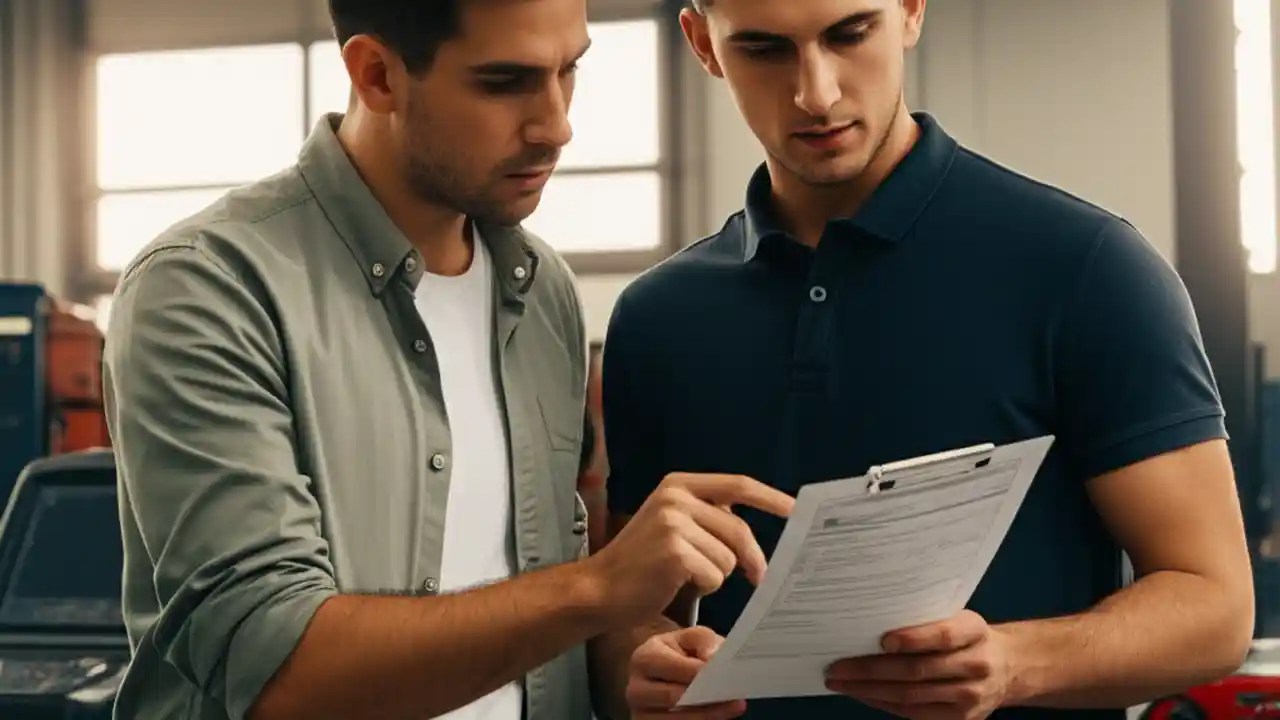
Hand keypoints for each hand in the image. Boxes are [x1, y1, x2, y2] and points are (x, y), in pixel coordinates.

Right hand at [585, 472, 793, 623]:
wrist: (600, 588)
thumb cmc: (641, 564)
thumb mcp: (672, 525)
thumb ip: (708, 518)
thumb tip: (754, 537)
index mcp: (678, 484)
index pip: (738, 485)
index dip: (772, 498)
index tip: (798, 510)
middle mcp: (676, 497)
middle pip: (739, 529)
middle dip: (752, 558)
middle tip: (758, 578)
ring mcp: (674, 523)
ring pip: (729, 557)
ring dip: (717, 574)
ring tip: (686, 575)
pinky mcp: (675, 552)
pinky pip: (714, 575)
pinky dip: (704, 587)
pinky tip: (677, 584)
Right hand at [627, 627, 746, 718]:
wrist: (663, 671)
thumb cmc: (679, 652)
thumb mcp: (691, 638)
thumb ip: (704, 641)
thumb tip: (712, 659)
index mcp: (644, 658)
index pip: (671, 666)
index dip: (697, 672)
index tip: (722, 674)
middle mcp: (636, 689)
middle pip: (671, 698)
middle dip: (704, 696)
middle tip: (734, 694)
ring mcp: (641, 714)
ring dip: (708, 715)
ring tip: (735, 706)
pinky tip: (720, 715)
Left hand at [824, 611, 1012, 719]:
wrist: (1008, 666)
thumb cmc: (968, 636)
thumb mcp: (958, 618)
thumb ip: (926, 620)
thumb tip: (870, 621)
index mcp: (974, 631)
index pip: (943, 635)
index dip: (913, 638)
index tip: (883, 639)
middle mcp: (975, 665)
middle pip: (918, 670)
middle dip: (870, 670)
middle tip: (837, 666)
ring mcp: (969, 697)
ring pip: (911, 696)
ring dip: (869, 690)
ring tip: (840, 682)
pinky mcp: (961, 719)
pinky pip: (914, 713)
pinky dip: (883, 703)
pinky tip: (863, 694)